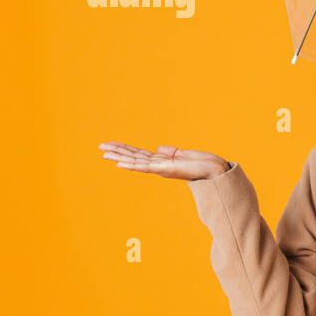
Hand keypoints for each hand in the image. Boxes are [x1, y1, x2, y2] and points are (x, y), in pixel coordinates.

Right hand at [98, 141, 229, 180]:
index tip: (112, 145)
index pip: (139, 154)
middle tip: (101, 147)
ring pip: (135, 161)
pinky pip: (145, 167)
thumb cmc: (203, 164)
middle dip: (117, 151)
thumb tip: (159, 148)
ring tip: (104, 152)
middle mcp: (159, 165)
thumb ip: (170, 152)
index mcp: (162, 161)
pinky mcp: (165, 169)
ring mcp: (160, 168)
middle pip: (133, 156)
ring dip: (119, 156)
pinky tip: (120, 163)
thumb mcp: (183, 154)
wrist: (215, 170)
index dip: (126, 149)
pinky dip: (132, 165)